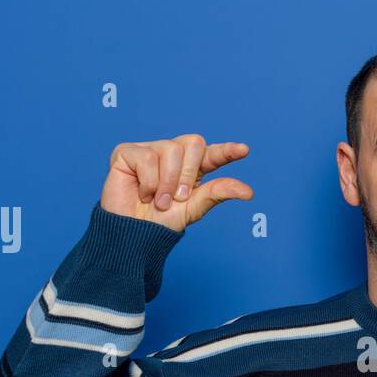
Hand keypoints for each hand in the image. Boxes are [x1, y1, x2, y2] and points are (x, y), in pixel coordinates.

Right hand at [101, 133, 253, 233]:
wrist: (133, 233)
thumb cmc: (162, 222)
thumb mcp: (195, 208)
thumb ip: (218, 193)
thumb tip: (248, 191)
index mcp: (192, 167)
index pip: (213, 153)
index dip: (227, 151)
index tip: (243, 150)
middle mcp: (173, 154)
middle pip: (194, 143)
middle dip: (189, 173)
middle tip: (178, 197)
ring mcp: (150, 150)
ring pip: (171, 149)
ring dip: (168, 182)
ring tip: (159, 200)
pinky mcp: (128, 152)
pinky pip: (147, 158)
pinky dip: (149, 182)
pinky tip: (142, 193)